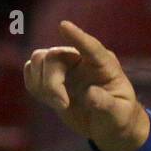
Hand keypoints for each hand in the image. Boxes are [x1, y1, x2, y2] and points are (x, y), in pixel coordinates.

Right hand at [24, 21, 150, 150]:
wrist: (105, 125)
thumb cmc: (118, 116)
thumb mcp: (119, 114)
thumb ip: (106, 104)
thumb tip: (90, 94)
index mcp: (104, 64)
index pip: (91, 47)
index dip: (77, 37)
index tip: (64, 26)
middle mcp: (81, 59)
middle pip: (54, 56)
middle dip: (52, 82)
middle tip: (62, 105)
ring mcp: (64, 66)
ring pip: (39, 60)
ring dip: (41, 84)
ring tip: (60, 105)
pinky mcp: (49, 76)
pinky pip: (31, 71)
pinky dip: (34, 86)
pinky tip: (51, 100)